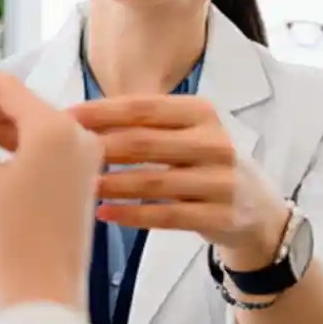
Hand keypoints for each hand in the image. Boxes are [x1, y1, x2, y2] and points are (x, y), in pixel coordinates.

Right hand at [0, 65, 103, 311]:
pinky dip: (10, 141)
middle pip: (19, 102)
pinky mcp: (78, 179)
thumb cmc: (9, 240)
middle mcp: (77, 135)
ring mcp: (82, 159)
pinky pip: (41, 147)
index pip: (4, 85)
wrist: (40, 298)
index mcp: (55, 128)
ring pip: (30, 124)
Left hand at [70, 95, 290, 270]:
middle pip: (145, 143)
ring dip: (111, 185)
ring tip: (78, 187)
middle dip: (100, 148)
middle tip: (62, 155)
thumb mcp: (188, 133)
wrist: (260, 210)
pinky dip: (131, 215)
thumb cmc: (206, 164)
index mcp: (203, 113)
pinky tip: (104, 213)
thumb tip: (83, 119)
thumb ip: (147, 124)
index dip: (103, 112)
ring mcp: (221, 182)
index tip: (67, 118)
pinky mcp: (220, 216)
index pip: (144, 107)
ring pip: (153, 182)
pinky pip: (167, 216)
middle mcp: (215, 143)